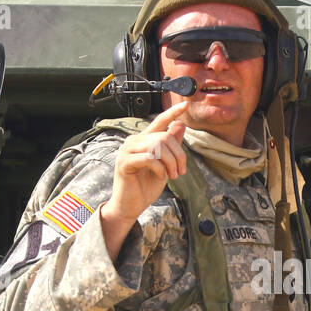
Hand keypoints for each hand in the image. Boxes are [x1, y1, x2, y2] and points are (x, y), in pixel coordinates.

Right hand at [100, 101, 187, 258]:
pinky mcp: (124, 163)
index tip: (186, 104)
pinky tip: (160, 177)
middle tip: (181, 172)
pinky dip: (159, 168)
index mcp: (144, 140)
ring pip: (157, 146)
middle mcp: (134, 141)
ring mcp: (127, 150)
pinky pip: (149, 158)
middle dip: (178, 155)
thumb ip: (171, 147)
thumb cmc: (146, 186)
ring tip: (172, 176)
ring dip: (170, 162)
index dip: (172, 113)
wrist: (130, 206)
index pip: (159, 122)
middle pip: (164, 137)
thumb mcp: (165, 166)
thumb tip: (180, 125)